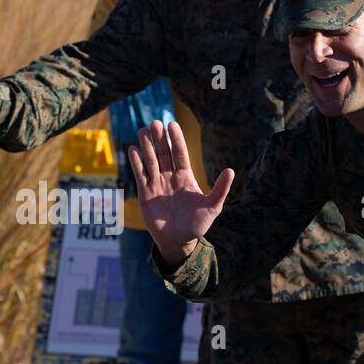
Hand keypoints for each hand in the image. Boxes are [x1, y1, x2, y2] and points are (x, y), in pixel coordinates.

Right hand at [127, 119, 233, 267]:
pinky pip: (140, 175)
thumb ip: (220, 189)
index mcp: (186, 177)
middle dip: (159, 138)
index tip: (172, 124)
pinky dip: (136, 163)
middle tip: (155, 122)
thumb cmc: (197, 225)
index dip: (176, 139)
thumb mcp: (212, 207)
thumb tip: (230, 170)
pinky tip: (133, 149)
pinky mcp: (146, 194)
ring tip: (142, 130)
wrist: (178, 241)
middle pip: (164, 153)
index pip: (180, 154)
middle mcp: (170, 177)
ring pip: (151, 161)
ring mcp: (157, 184)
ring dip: (147, 146)